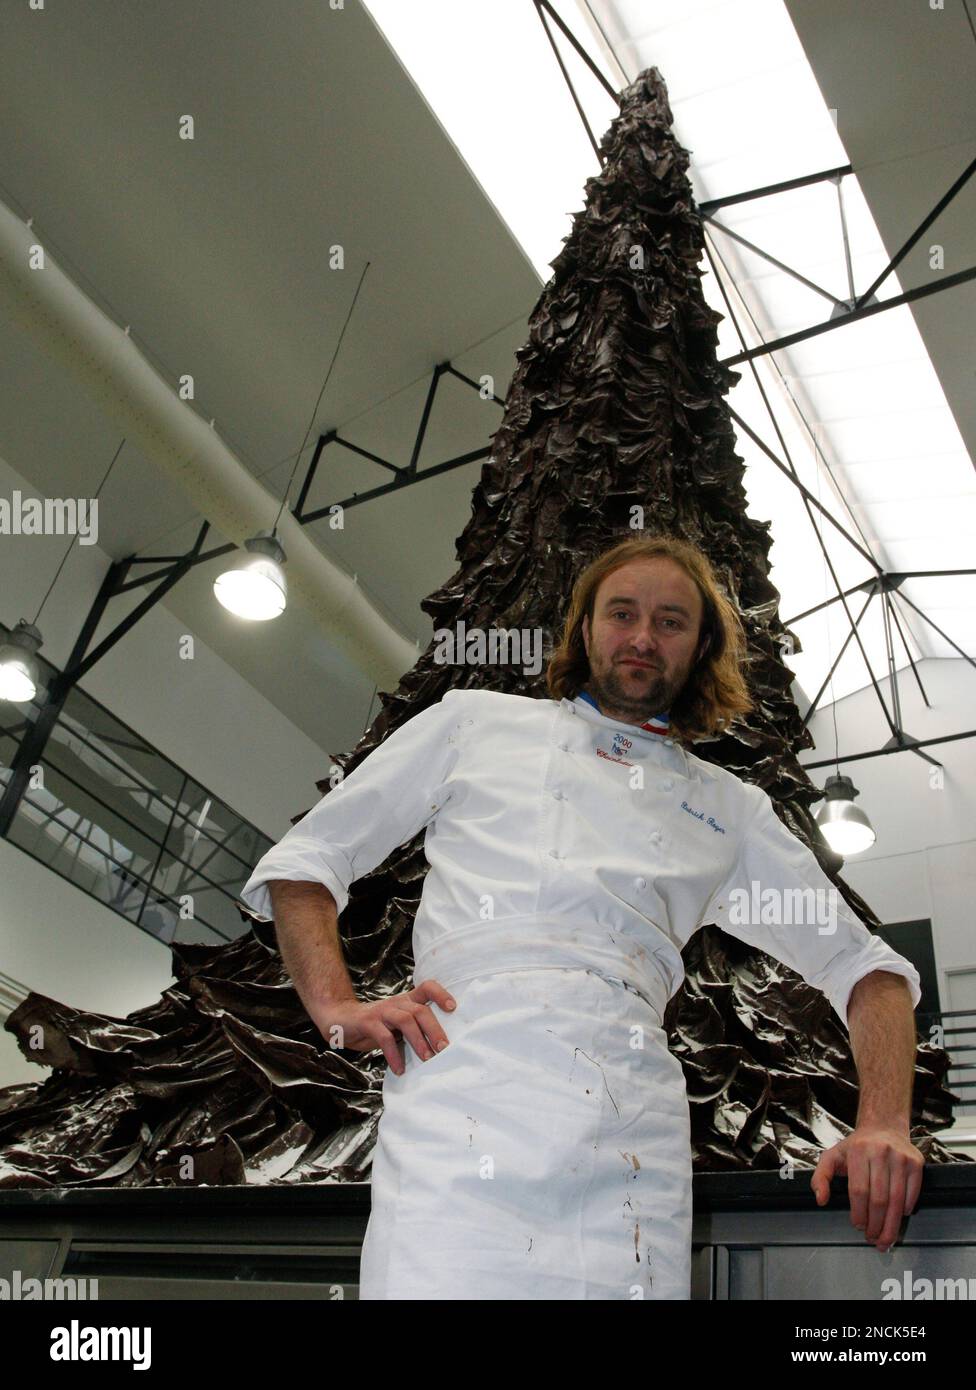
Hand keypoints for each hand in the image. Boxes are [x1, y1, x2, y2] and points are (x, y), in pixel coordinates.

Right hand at [315, 979, 455, 1075]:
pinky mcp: (367, 1022)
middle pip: (420, 1010)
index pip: (427, 987)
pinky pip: (384, 1037)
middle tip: (444, 1048)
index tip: (453, 1008)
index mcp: (406, 1001)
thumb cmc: (374, 1025)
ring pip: (405, 1020)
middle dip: (434, 1029)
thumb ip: (413, 1030)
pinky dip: (394, 1054)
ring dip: (418, 1040)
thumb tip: (438, 1049)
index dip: (441, 994)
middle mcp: (396, 1003)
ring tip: (427, 1058)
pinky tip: (399, 1069)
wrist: (339, 1019)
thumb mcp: (396, 1024)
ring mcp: (382, 1012)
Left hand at [810, 1125, 923, 1251]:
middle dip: (875, 1225)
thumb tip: (820, 1199)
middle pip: (879, 1199)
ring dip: (891, 1225)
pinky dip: (905, 1210)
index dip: (859, 1213)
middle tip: (872, 1238)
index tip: (858, 1226)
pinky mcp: (916, 1163)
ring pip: (897, 1200)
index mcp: (858, 1151)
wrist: (884, 1126)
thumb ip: (821, 1177)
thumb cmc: (857, 1146)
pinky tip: (898, 1218)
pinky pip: (912, 1194)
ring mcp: (901, 1158)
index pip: (859, 1190)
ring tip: (885, 1239)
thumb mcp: (832, 1156)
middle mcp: (881, 1152)